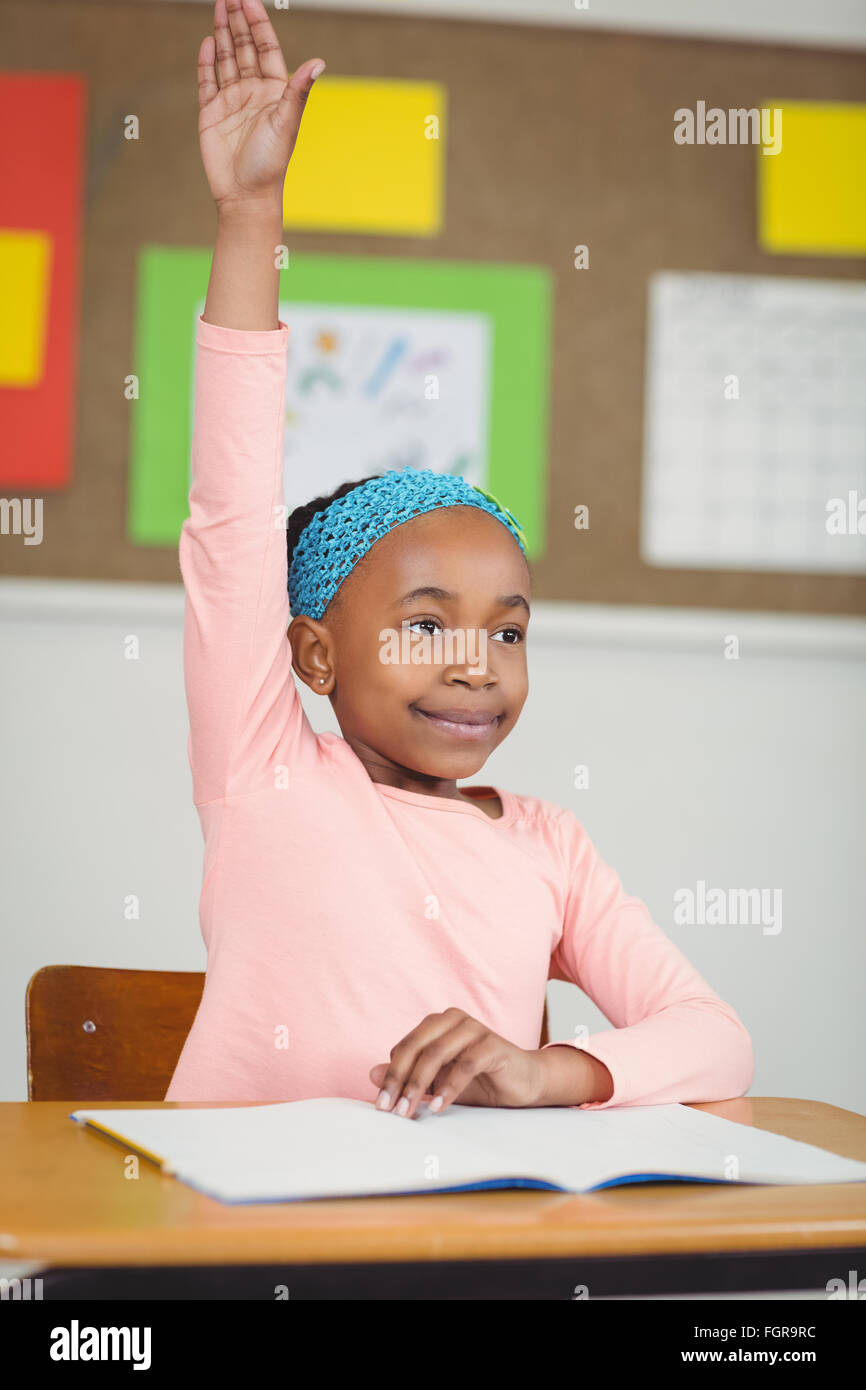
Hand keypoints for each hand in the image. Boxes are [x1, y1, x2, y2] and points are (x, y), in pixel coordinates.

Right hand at [197, 0, 323, 211]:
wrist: (245, 195)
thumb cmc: (270, 164)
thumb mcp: (286, 123)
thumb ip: (298, 91)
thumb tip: (319, 62)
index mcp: (274, 92)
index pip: (266, 48)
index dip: (258, 23)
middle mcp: (253, 92)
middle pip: (245, 47)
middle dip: (237, 20)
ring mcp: (232, 101)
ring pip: (227, 59)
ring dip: (223, 34)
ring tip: (218, 7)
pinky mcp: (211, 113)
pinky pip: (208, 81)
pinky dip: (207, 62)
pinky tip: (207, 42)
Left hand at [369, 1008, 548, 1118]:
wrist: (523, 1083)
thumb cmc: (479, 1080)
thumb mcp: (438, 1082)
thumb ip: (410, 1076)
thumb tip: (372, 1074)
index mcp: (437, 1024)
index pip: (404, 1047)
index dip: (390, 1076)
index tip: (381, 1105)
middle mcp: (453, 1020)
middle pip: (416, 1047)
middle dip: (399, 1080)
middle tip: (391, 1110)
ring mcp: (474, 1029)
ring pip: (436, 1053)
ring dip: (419, 1085)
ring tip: (410, 1111)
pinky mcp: (493, 1045)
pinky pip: (465, 1063)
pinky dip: (449, 1086)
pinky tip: (440, 1106)